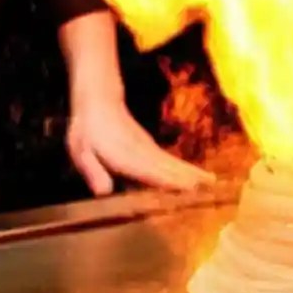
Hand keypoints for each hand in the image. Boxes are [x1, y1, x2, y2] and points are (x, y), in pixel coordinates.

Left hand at [67, 99, 214, 195]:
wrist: (99, 100)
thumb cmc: (86, 130)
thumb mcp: (80, 150)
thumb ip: (92, 170)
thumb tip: (103, 191)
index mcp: (123, 156)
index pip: (148, 170)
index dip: (166, 181)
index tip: (186, 189)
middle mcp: (140, 153)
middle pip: (167, 167)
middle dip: (188, 179)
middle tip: (210, 189)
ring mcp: (148, 149)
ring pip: (173, 163)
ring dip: (193, 173)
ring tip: (212, 183)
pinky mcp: (151, 147)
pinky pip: (171, 160)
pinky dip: (186, 168)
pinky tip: (198, 176)